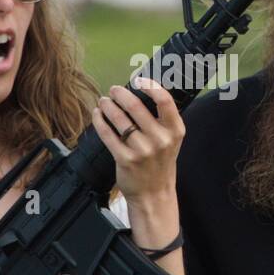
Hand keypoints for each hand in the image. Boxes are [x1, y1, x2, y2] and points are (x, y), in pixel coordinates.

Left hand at [91, 77, 185, 206]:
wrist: (153, 194)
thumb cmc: (160, 162)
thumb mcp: (171, 140)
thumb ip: (163, 119)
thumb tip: (141, 91)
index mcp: (175, 131)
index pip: (164, 100)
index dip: (149, 85)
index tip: (137, 80)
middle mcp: (160, 140)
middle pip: (135, 106)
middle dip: (120, 93)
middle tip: (114, 90)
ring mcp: (142, 150)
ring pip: (119, 119)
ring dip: (107, 105)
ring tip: (104, 101)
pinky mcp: (125, 159)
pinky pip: (107, 134)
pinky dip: (99, 121)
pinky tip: (97, 115)